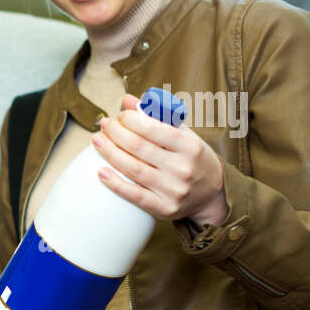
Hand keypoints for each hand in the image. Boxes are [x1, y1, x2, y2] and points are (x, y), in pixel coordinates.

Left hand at [92, 93, 227, 225]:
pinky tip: (101, 172)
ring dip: (110, 153)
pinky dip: (115, 183)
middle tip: (104, 125)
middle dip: (116, 133)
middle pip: (139, 147)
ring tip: (97, 140)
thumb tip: (128, 101)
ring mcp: (173, 190)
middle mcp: (182, 168)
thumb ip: (157, 117)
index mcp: (190, 146)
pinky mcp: (164, 208)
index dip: (131, 120)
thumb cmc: (194, 159)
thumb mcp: (184, 135)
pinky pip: (134, 195)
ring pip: (133, 169)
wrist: (212, 195)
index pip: (153, 129)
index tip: (120, 115)